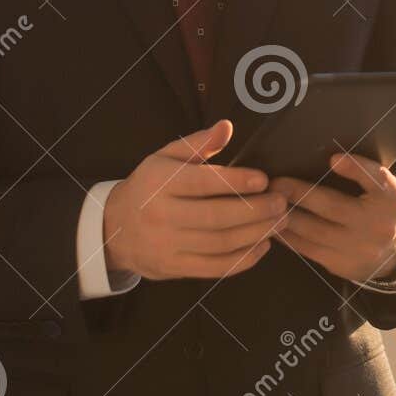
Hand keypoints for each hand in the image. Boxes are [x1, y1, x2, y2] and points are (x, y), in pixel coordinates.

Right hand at [102, 120, 285, 280]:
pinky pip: (216, 268)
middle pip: (217, 218)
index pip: (204, 183)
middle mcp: (162, 216)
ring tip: (280, 222)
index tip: (264, 179)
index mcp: (160, 183)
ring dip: (257, 234)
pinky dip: (244, 259)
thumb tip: (227, 127)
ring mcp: (167, 246)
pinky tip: (262, 245)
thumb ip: (198, 143)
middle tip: (281, 203)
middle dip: (256, 211)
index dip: (237, 181)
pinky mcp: (174, 269)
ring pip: (221, 244)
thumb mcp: (165, 157)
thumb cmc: (149, 186)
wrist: (114, 228)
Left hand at [268, 153, 395, 283]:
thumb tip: (333, 159)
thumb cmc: (385, 211)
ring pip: (315, 232)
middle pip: (331, 208)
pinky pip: (309, 250)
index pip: (373, 181)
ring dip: (287, 217)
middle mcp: (373, 227)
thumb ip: (365, 171)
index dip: (354, 169)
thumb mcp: (386, 188)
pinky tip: (275, 225)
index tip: (331, 159)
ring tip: (268, 204)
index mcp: (388, 202)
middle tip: (275, 184)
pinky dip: (289, 237)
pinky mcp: (339, 266)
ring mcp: (355, 250)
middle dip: (299, 194)